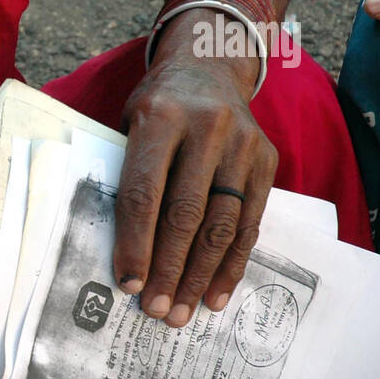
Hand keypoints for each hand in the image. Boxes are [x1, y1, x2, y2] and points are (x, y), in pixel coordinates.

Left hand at [114, 12, 277, 326]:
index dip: (135, 243)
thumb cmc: (155, 107)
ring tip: (182, 312)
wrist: (209, 66)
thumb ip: (124, 173)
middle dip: (168, 268)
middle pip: (186, 214)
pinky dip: (232, 263)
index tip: (127, 284)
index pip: (144, 192)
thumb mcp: (127, 124)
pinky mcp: (267, 161)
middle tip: (156, 311)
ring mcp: (242, 145)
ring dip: (200, 275)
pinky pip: (250, 222)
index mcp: (159, 118)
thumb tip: (112, 249)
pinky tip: (216, 294)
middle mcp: (206, 129)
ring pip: (222, 224)